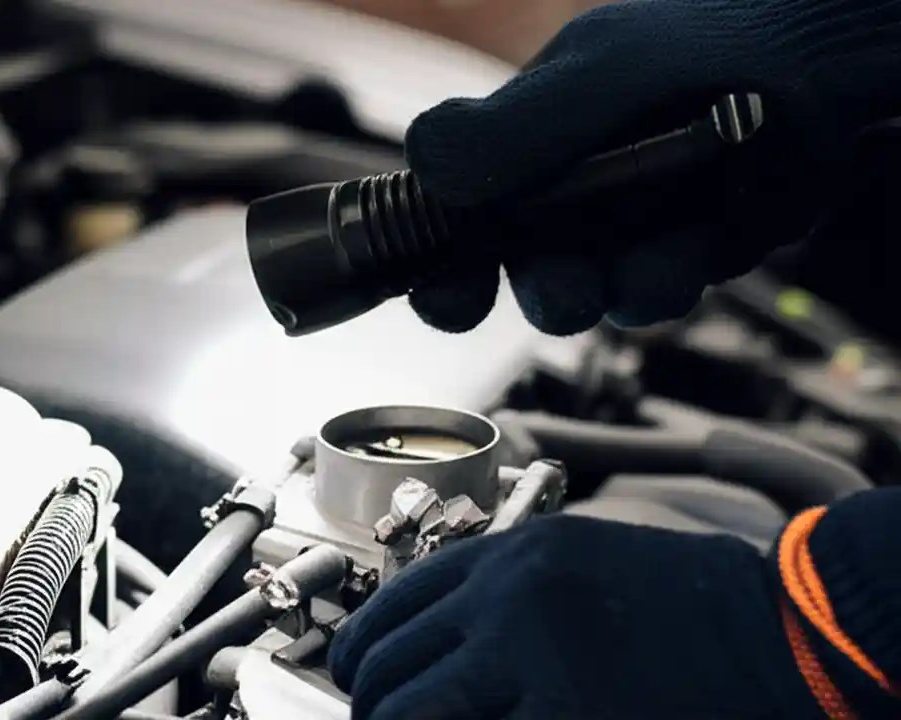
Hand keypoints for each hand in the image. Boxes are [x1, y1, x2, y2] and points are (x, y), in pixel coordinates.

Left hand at [328, 516, 820, 718]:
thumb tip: (439, 642)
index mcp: (511, 555)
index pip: (393, 602)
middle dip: (372, 702)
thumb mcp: (581, 560)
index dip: (362, 648)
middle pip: (388, 662)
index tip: (359, 674)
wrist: (779, 634)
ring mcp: (530, 661)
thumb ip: (503, 591)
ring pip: (409, 711)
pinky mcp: (562, 717)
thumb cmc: (688, 601)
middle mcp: (507, 599)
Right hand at [405, 0, 900, 334]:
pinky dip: (672, 276)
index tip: (449, 295)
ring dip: (620, 286)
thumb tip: (423, 159)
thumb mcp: (600, 76)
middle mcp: (561, 192)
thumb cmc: (706, 46)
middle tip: (570, 285)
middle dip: (547, 290)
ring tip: (667, 245)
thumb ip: (511, 126)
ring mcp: (619, 226)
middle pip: (521, 277)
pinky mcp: (673, 251)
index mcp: (518, 147)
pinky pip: (650, 295)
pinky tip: (701, 235)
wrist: (821, 66)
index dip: (441, 268)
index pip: (450, 221)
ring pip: (590, 297)